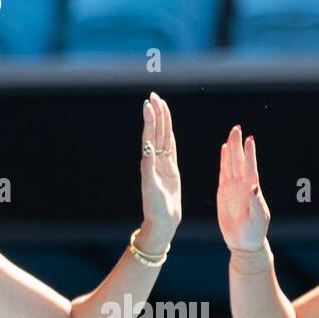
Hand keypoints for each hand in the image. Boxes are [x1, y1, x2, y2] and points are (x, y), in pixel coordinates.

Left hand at [137, 92, 180, 252]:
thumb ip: (148, 166)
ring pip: (164, 137)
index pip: (150, 135)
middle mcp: (155, 160)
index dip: (150, 119)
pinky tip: (169, 129)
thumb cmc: (155, 207)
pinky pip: (171, 149)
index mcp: (149, 162)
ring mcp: (163, 164)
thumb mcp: (150, 186)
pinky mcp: (171, 170)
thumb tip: (147, 147)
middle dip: (156, 114)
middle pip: (157, 132)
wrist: (163, 221)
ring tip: (162, 106)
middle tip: (154, 96)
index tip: (149, 103)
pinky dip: (170, 137)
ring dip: (163, 122)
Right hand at [217, 125, 270, 251]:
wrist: (244, 243)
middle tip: (237, 128)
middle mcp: (243, 186)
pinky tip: (224, 150)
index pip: (250, 168)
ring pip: (231, 164)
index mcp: (252, 190)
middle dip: (238, 145)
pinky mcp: (223, 193)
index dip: (249, 153)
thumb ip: (255, 203)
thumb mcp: (257, 219)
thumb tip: (253, 187)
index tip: (249, 139)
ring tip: (232, 134)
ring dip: (231, 149)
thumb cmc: (254, 232)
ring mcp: (233, 188)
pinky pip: (223, 174)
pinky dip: (224, 161)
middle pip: (239, 161)